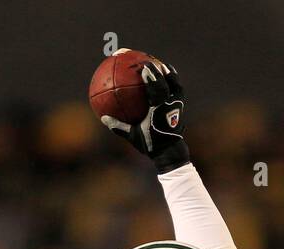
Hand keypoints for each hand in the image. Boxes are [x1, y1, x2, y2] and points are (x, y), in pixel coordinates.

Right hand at [100, 57, 189, 172]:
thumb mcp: (133, 137)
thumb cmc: (150, 145)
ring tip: (161, 64)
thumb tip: (103, 118)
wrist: (170, 153)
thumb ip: (119, 127)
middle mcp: (171, 105)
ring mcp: (178, 105)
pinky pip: (176, 90)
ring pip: (175, 84)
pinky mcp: (180, 107)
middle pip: (166, 82)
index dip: (151, 77)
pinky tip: (166, 76)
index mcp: (160, 111)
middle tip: (146, 60)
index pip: (157, 90)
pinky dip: (171, 81)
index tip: (143, 67)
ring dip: (168, 73)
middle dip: (156, 70)